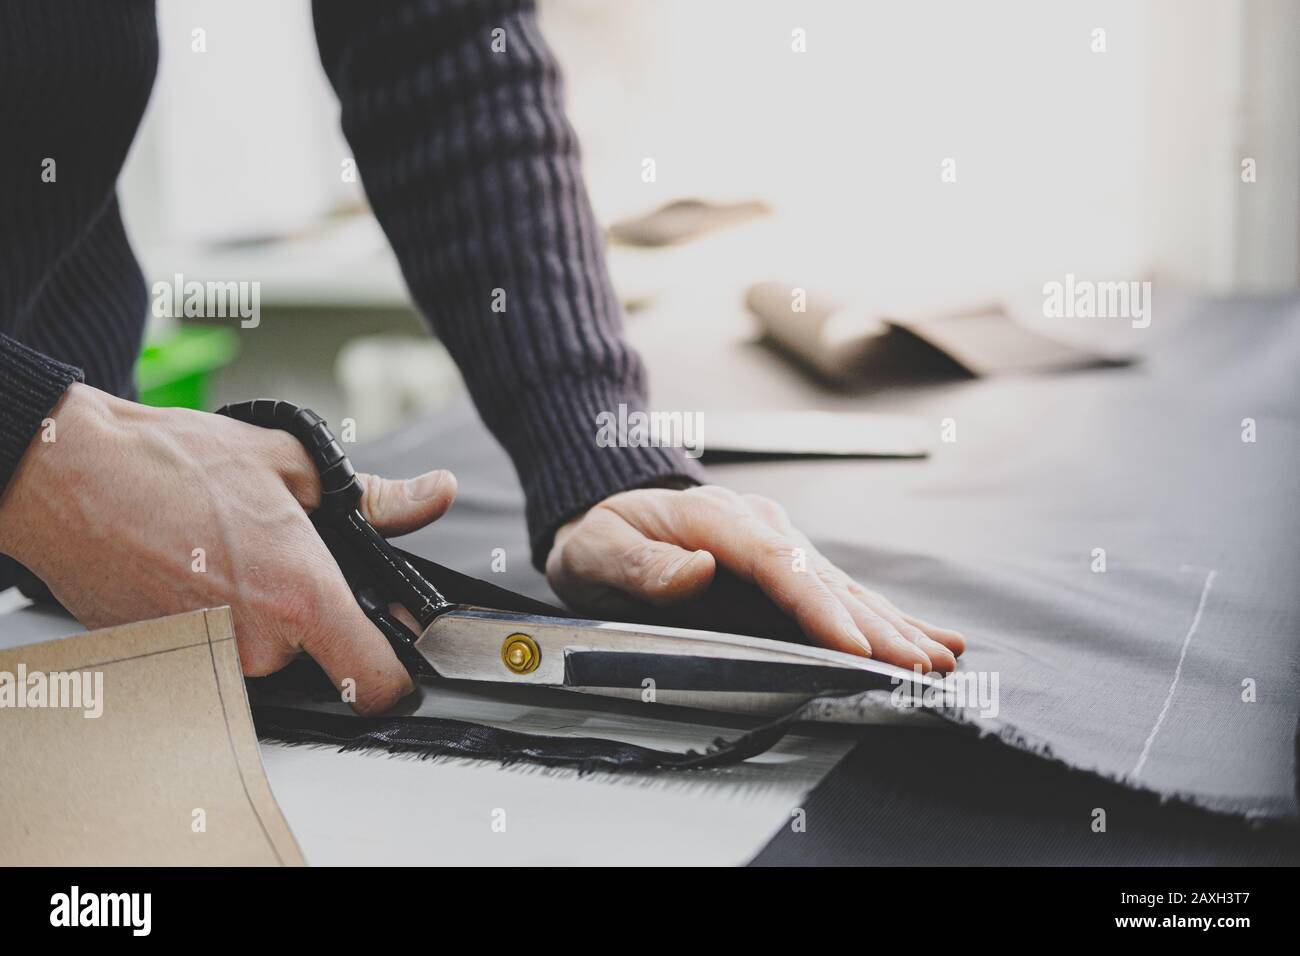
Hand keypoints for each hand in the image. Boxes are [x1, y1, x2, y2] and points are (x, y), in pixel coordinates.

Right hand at [0, 384, 456, 712]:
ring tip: (225, 558)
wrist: (68, 476)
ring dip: (254, 616)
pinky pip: (212, 651)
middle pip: (312, 658)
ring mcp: (207, 658)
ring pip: (260, 654)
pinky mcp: (166, 662)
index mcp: (302, 595)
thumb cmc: (170, 465)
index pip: (374, 682)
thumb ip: (374, 499)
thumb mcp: (292, 464)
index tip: (395, 661)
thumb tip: (432, 495)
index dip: (394, 677)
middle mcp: (257, 641)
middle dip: (306, 614)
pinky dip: (210, 620)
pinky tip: (191, 574)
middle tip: (274, 559)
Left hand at [546, 485, 964, 671]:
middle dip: (876, 626)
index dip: (818, 608)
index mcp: (716, 521)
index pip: (777, 566)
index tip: (852, 646)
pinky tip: (928, 633)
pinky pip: (839, 591)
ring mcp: (776, 543)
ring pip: (844, 587)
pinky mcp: (784, 564)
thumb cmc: (598, 534)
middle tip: (920, 667)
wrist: (602, 507)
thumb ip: (642, 564)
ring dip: (893, 624)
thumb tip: (696, 571)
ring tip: (941, 657)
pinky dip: (884, 615)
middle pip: (824, 579)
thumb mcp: (597, 548)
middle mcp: (759, 526)